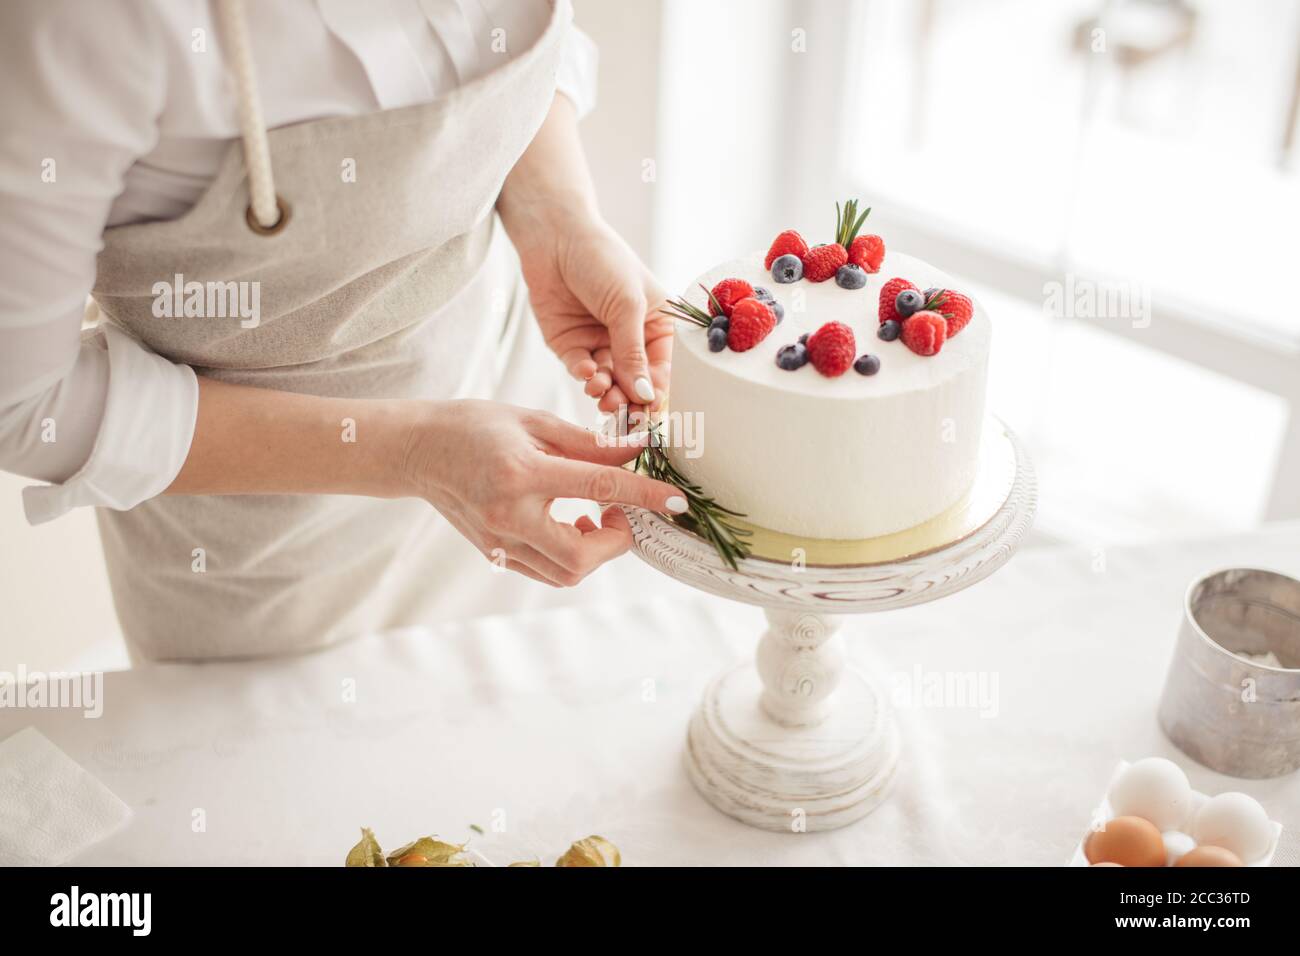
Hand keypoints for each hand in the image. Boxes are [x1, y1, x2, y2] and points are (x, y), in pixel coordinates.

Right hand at [401, 400, 685, 586]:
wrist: (417, 451)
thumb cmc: (474, 427)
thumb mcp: (534, 422)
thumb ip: (587, 444)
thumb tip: (635, 455)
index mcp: (523, 473)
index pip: (600, 488)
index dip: (645, 496)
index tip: (676, 502)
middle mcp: (509, 514)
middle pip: (582, 556)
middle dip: (615, 540)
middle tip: (618, 511)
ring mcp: (499, 540)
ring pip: (565, 572)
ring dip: (593, 550)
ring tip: (591, 515)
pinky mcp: (494, 554)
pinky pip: (545, 571)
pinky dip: (568, 556)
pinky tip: (567, 524)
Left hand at [514, 210, 672, 414]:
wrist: (554, 237)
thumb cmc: (603, 259)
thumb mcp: (627, 305)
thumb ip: (633, 353)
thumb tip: (645, 396)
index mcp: (658, 327)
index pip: (663, 370)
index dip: (656, 392)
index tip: (650, 412)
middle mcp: (631, 340)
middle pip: (635, 383)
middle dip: (629, 400)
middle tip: (622, 412)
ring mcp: (601, 343)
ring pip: (609, 382)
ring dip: (607, 392)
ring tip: (602, 392)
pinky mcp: (571, 345)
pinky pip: (582, 370)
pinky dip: (585, 375)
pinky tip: (587, 371)